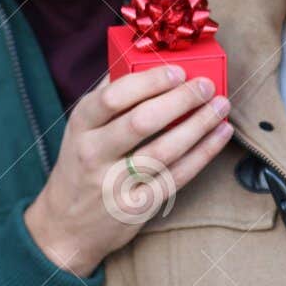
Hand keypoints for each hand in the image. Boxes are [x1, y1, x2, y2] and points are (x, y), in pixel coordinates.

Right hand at [25, 67, 232, 277]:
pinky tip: (220, 135)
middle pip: (141, 122)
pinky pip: (176, 177)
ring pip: (164, 150)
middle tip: (206, 86)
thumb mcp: (81, 130)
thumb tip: (142, 57)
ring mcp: (115, 184)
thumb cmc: (80, 167)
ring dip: (198, 124)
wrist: (64, 228)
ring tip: (221, 106)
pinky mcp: (136, 207)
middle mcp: (93, 154)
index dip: (150, 82)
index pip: (113, 97)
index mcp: (81, 126)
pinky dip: (203, 153)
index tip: (178, 71)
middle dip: (180, 100)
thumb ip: (108, 95)